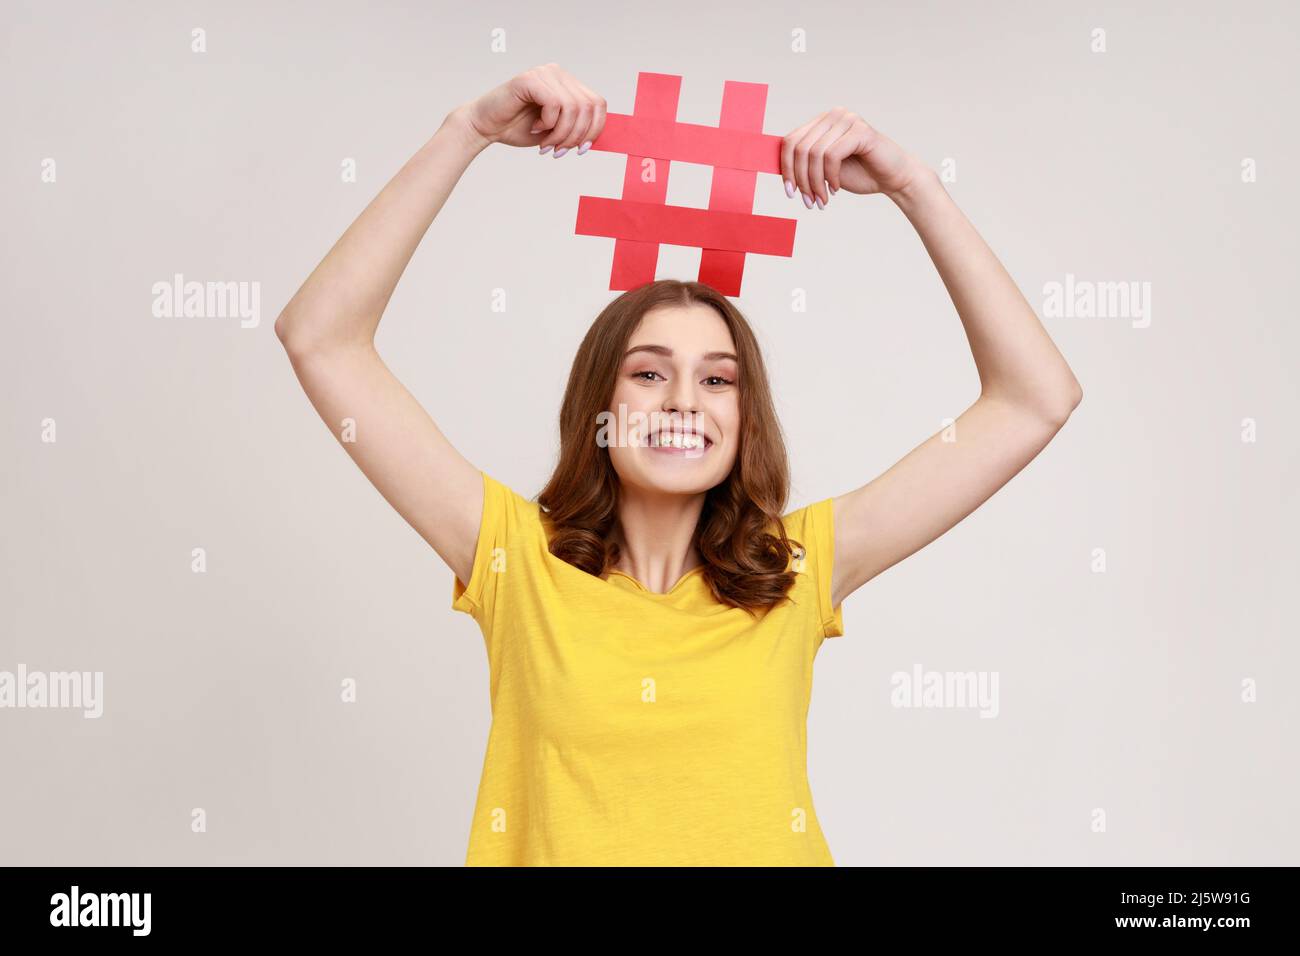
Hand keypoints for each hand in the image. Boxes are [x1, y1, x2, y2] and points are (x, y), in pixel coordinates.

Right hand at [457, 62, 606, 154]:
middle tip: (560, 150)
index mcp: (568, 84)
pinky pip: (554, 104)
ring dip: (562, 134)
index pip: (598, 104)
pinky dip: (548, 124)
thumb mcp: (556, 132)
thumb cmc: (519, 128)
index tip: (581, 150)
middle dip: (577, 135)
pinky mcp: (530, 79)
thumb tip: (597, 138)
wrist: (486, 126)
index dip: (595, 129)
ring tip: (547, 144)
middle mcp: (559, 74)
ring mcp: (544, 73)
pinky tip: (536, 128)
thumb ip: (576, 130)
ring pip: (573, 108)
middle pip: (589, 106)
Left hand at [780, 107, 924, 207]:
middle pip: (799, 148)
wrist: (893, 178)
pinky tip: (834, 189)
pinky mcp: (860, 130)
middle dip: (800, 179)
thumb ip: (804, 164)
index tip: (790, 192)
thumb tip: (774, 168)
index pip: (790, 141)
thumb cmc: (860, 173)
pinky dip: (829, 177)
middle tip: (808, 201)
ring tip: (821, 200)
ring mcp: (847, 119)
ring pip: (814, 153)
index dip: (785, 168)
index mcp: (821, 122)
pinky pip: (831, 156)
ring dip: (814, 183)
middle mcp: (833, 115)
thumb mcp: (824, 170)